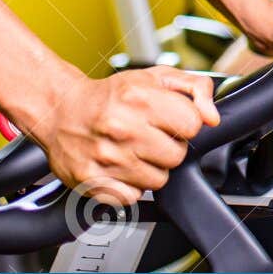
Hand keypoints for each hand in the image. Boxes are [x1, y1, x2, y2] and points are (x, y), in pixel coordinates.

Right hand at [29, 67, 220, 207]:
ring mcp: (106, 157)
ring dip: (150, 168)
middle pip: (177, 155)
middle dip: (169, 146)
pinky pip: (132, 197)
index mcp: (140, 98)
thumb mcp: (156, 76)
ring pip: (158, 180)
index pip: (193, 124)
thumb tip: (212, 117)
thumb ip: (195, 88)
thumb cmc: (111, 95)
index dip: (186, 123)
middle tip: (150, 136)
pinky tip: (119, 167)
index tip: (171, 120)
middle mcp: (122, 127)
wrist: (60, 110)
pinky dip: (129, 186)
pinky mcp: (91, 181)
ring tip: (133, 151)